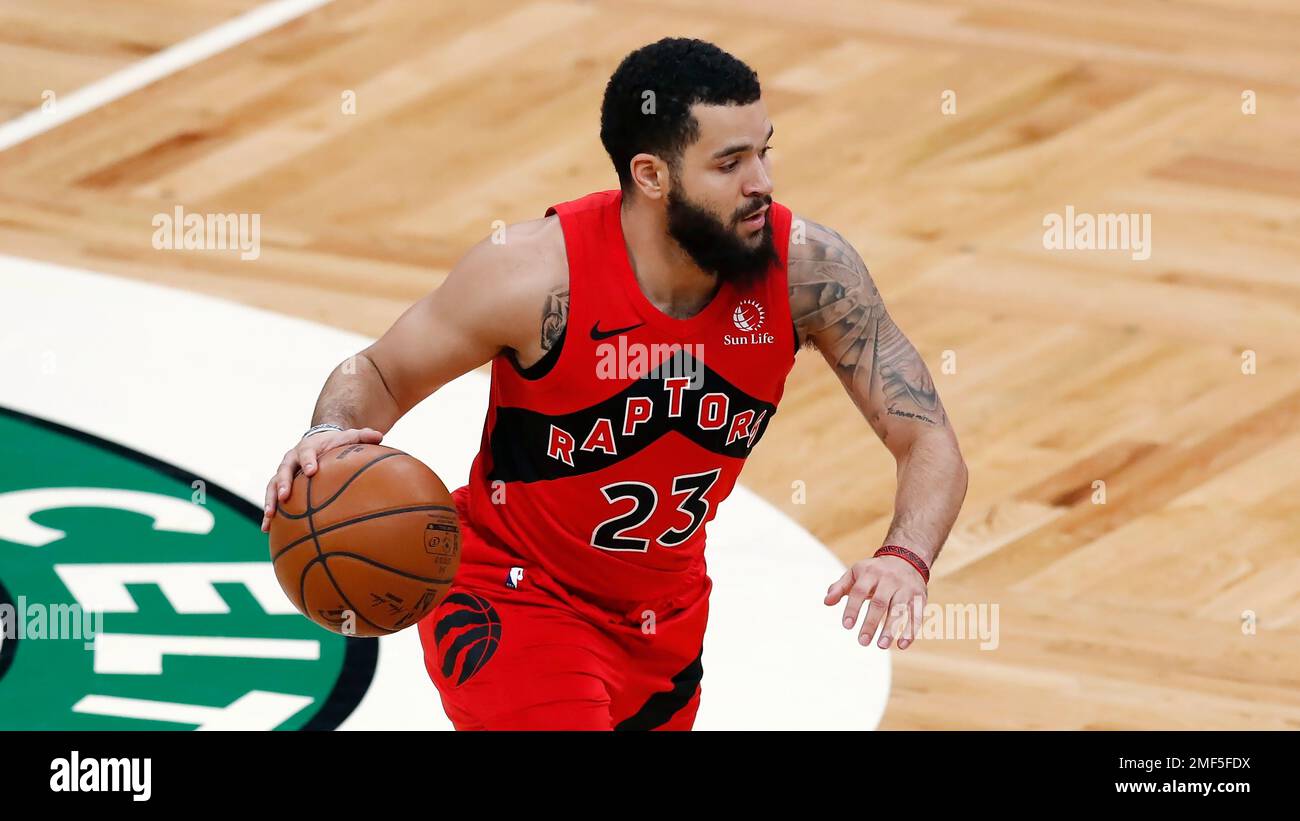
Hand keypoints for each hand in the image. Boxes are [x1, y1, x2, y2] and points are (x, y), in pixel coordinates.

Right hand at [261, 427, 383, 530]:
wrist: (317, 442)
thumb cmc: (335, 443)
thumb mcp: (348, 437)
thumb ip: (363, 436)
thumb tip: (380, 435)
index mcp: (307, 448)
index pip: (306, 453)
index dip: (308, 461)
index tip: (312, 472)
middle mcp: (291, 460)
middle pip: (283, 471)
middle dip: (284, 483)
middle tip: (285, 496)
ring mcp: (284, 473)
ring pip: (273, 486)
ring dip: (270, 501)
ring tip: (270, 517)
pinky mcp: (280, 486)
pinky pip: (272, 499)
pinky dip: (270, 515)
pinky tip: (267, 529)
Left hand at [825, 556, 927, 649]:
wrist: (907, 558)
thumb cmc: (875, 571)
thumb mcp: (855, 573)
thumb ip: (840, 587)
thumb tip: (826, 601)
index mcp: (870, 573)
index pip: (859, 591)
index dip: (853, 608)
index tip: (847, 625)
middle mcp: (889, 580)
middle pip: (880, 602)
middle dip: (871, 623)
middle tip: (862, 641)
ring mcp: (905, 589)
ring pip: (899, 609)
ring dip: (891, 629)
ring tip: (881, 646)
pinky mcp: (919, 597)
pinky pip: (917, 615)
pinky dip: (911, 630)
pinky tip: (902, 645)